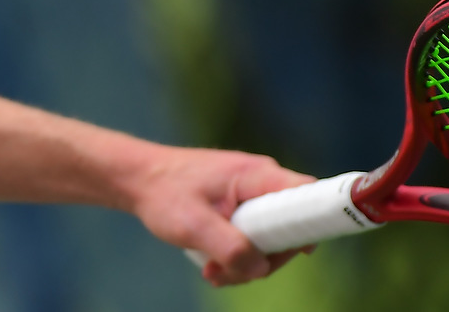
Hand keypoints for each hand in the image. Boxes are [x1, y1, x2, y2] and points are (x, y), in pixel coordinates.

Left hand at [123, 145, 314, 286]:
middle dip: (265, 259)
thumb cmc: (162, 192)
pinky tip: (213, 267)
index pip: (309, 194)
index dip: (314, 224)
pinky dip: (237, 256)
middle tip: (229, 273)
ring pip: (271, 240)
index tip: (295, 253)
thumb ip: (230, 247)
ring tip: (212, 272)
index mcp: (257, 175)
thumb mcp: (192, 224)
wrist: (134, 179)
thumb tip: (260, 268)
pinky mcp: (242, 207)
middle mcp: (262, 182)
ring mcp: (252, 195)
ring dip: (246, 263)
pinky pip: (255, 238)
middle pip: (292, 229)